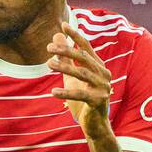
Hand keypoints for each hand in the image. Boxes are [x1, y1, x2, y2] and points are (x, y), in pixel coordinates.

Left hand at [46, 22, 111, 136]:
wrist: (95, 125)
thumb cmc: (83, 100)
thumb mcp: (71, 78)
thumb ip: (65, 59)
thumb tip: (57, 37)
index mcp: (99, 67)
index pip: (86, 48)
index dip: (75, 36)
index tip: (63, 25)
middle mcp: (103, 74)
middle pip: (83, 58)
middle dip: (66, 50)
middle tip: (49, 47)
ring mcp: (103, 87)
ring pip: (82, 73)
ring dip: (64, 67)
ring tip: (48, 63)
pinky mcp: (98, 101)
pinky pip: (80, 94)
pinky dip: (66, 93)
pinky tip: (53, 92)